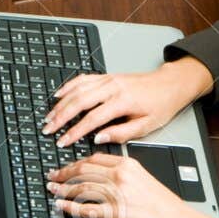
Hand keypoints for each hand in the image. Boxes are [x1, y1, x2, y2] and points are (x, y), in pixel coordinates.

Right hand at [41, 59, 213, 146]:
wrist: (170, 84)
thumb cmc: (161, 105)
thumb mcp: (147, 126)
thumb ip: (121, 133)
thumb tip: (98, 138)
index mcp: (123, 102)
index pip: (92, 119)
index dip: (75, 132)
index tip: (63, 141)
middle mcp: (112, 88)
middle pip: (79, 102)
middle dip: (60, 117)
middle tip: (48, 129)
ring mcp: (108, 79)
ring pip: (77, 89)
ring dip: (61, 103)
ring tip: (49, 116)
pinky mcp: (107, 76)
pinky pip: (83, 79)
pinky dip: (69, 86)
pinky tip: (59, 94)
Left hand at [47, 153, 217, 217]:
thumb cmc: (167, 206)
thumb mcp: (145, 179)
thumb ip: (124, 174)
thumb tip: (104, 177)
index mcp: (128, 165)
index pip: (94, 159)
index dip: (75, 163)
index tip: (66, 167)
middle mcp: (121, 176)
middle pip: (84, 170)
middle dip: (64, 174)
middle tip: (53, 177)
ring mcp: (118, 194)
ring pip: (82, 188)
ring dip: (63, 190)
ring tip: (53, 190)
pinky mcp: (117, 213)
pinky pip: (87, 209)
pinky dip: (71, 208)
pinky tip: (61, 207)